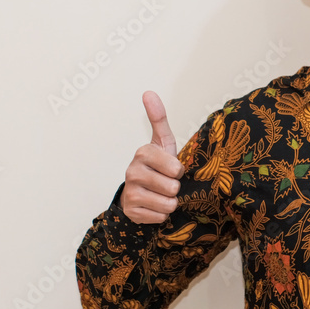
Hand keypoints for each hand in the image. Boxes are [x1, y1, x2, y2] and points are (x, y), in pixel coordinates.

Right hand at [120, 91, 184, 223]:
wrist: (140, 191)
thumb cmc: (158, 165)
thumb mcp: (162, 142)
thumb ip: (159, 118)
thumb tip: (148, 92)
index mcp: (143, 153)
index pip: (176, 168)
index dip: (179, 171)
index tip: (172, 168)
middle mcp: (132, 171)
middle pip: (172, 187)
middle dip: (175, 188)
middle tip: (167, 183)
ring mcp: (130, 192)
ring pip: (168, 204)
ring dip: (170, 202)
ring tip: (161, 194)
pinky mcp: (131, 211)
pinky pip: (160, 217)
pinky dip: (161, 214)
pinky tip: (154, 205)